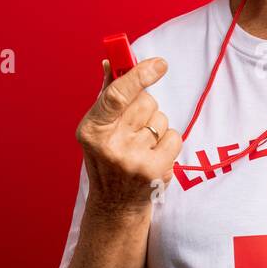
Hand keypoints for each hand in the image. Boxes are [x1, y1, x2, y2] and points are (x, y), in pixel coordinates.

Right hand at [75, 57, 181, 211]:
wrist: (116, 205)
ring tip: (142, 147)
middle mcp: (109, 144)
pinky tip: (155, 157)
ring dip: (158, 128)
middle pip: (146, 102)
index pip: (117, 95)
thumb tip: (111, 61)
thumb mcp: (99, 129)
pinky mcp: (153, 171)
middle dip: (147, 108)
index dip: (139, 75)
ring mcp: (132, 159)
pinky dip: (169, 143)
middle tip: (136, 128)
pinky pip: (174, 137)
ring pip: (162, 119)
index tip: (159, 64)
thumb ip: (107, 95)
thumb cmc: (108, 158)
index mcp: (92, 129)